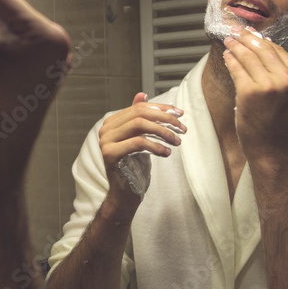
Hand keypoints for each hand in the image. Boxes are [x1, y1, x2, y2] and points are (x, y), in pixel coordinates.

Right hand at [97, 92, 184, 208]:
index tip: (180, 114)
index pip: (140, 108)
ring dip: (163, 132)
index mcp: (112, 122)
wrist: (124, 194)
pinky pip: (138, 143)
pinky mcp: (110, 154)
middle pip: (140, 114)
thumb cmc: (133, 167)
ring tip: (177, 141)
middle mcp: (105, 129)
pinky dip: (156, 146)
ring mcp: (105, 141)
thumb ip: (138, 118)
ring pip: (140, 125)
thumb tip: (143, 94)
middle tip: (182, 128)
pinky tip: (167, 152)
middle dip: (165, 119)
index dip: (161, 109)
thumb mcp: (139, 139)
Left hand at [223, 25, 287, 156]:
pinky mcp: (250, 92)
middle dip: (246, 38)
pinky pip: (237, 69)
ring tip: (229, 41)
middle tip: (235, 30)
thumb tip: (264, 44)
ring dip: (236, 46)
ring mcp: (269, 85)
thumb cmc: (278, 119)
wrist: (271, 145)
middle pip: (262, 50)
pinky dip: (231, 60)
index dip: (261, 39)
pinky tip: (227, 56)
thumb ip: (281, 70)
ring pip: (248, 57)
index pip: (278, 50)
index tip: (250, 32)